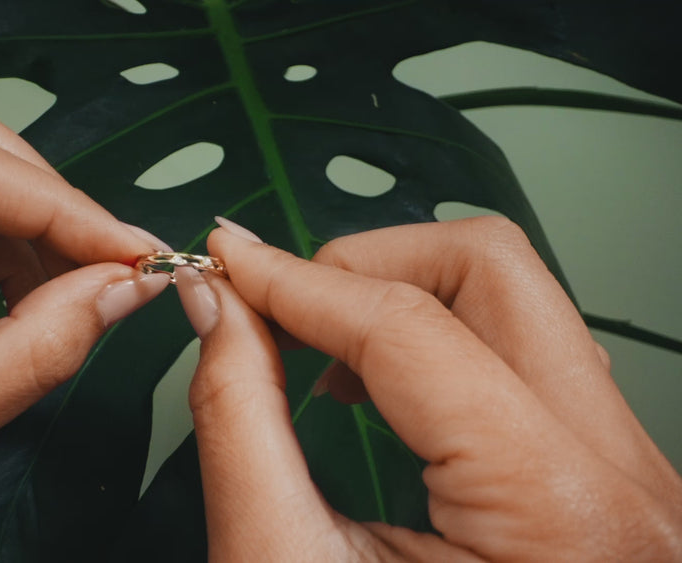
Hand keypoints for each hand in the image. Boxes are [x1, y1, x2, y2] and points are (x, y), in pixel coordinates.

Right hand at [179, 217, 681, 560]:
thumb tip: (218, 312)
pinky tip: (374, 385)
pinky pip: (525, 350)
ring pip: (518, 297)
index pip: (408, 326)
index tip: (229, 261)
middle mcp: (620, 476)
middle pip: (495, 268)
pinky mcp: (604, 471)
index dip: (296, 280)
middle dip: (366, 262)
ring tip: (319, 347)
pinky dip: (434, 338)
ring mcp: (625, 470)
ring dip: (400, 294)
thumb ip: (241, 422)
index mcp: (557, 511)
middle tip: (283, 298)